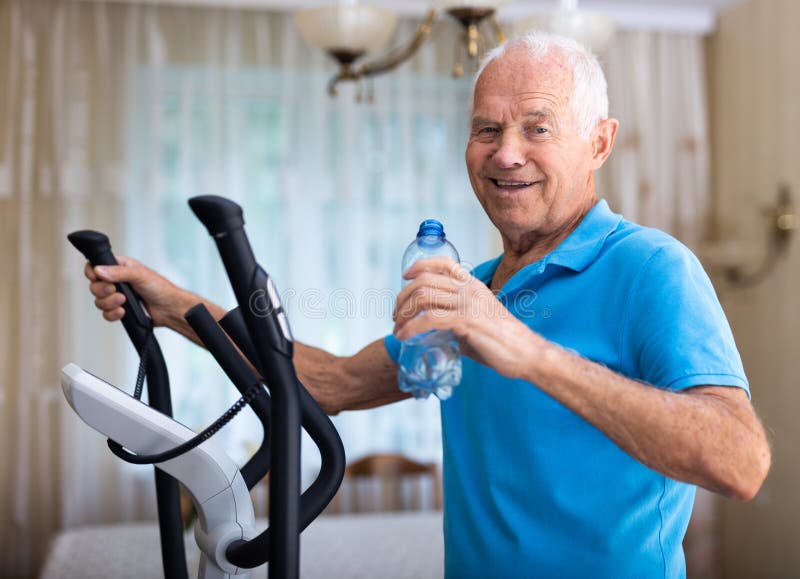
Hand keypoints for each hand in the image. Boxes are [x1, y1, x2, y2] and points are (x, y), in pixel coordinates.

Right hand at [84, 256, 184, 326]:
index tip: (96, 277)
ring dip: (109, 303)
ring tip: (123, 301)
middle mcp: (116, 281)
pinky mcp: (120, 309)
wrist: (169, 309)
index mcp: (120, 267)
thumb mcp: (139, 275)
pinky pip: (106, 314)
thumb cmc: (160, 288)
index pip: (95, 266)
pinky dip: (112, 314)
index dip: (92, 272)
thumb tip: (99, 270)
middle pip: (94, 286)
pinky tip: (123, 312)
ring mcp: (117, 296)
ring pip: (99, 301)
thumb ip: (118, 272)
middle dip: (103, 291)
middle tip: (115, 290)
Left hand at [392, 257, 539, 378]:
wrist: (526, 353)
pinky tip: (405, 336)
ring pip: (423, 297)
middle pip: (424, 281)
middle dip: (403, 297)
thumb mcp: (479, 320)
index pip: (443, 263)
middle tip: (396, 315)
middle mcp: (469, 289)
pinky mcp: (466, 321)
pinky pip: (429, 319)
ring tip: (398, 328)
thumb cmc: (503, 341)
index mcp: (473, 285)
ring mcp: (467, 304)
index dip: (420, 265)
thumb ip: (458, 319)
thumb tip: (438, 331)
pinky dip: (411, 327)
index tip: (405, 276)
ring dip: (403, 313)